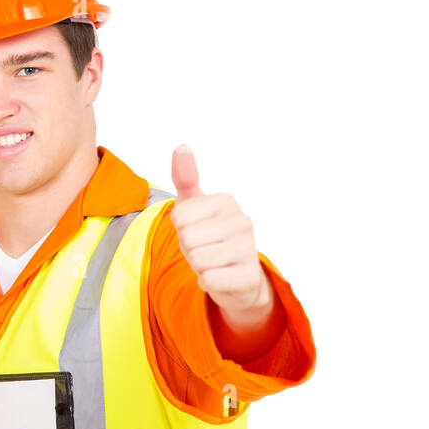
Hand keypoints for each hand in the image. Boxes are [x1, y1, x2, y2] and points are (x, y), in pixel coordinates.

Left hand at [169, 145, 272, 328]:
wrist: (235, 276)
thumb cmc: (208, 236)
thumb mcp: (193, 206)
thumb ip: (185, 178)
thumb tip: (181, 146)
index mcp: (226, 201)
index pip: (179, 217)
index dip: (180, 229)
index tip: (196, 230)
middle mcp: (243, 221)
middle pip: (188, 239)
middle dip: (188, 249)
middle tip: (203, 249)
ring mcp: (250, 248)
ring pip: (197, 260)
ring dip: (197, 266)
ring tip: (211, 262)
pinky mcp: (249, 276)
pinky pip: (209, 279)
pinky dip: (207, 282)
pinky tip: (220, 276)